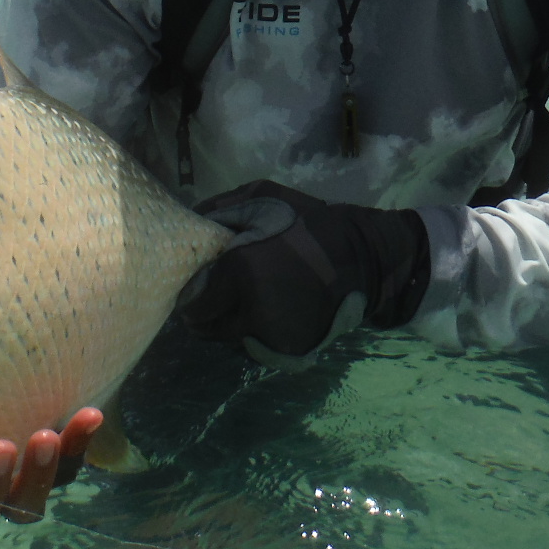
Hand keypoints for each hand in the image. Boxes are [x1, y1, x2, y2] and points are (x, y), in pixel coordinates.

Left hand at [177, 181, 429, 367]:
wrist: (361, 257)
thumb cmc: (306, 222)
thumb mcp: (260, 198)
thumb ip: (218, 210)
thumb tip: (187, 223)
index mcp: (239, 272)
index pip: (193, 302)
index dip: (191, 294)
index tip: (195, 287)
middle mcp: (251, 310)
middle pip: (207, 327)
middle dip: (205, 313)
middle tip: (216, 296)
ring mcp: (272, 336)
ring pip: (229, 339)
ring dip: (228, 324)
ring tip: (243, 301)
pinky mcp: (288, 351)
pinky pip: (255, 347)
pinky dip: (253, 334)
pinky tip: (266, 312)